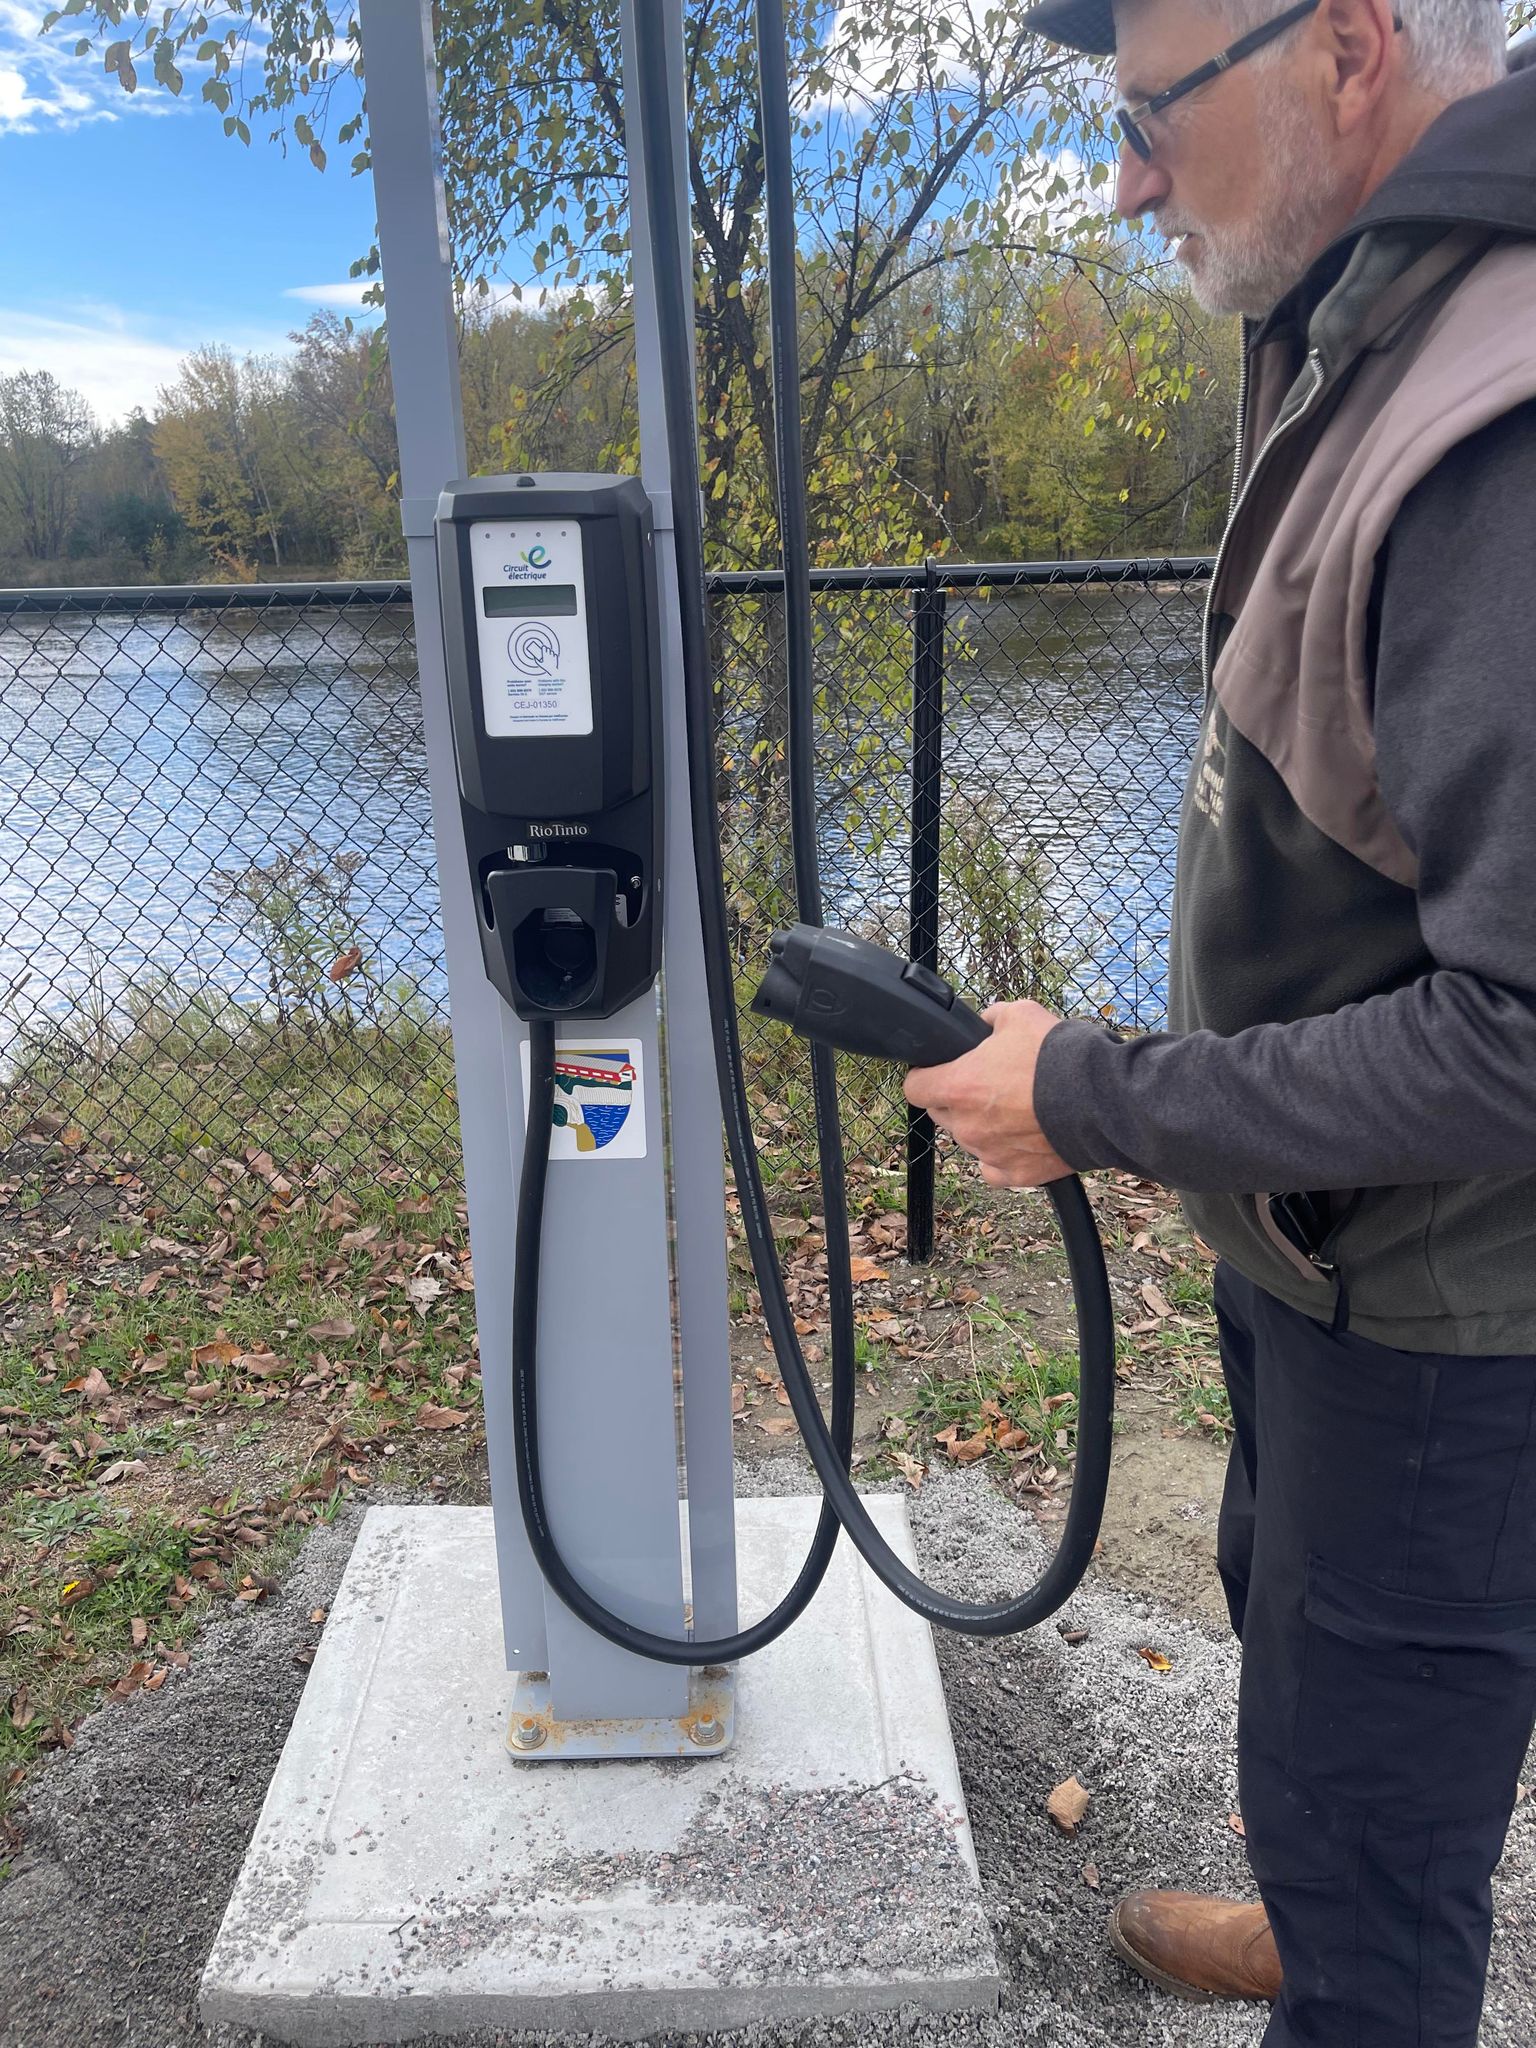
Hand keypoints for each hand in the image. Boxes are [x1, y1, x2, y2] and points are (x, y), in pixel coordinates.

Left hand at [903, 1000, 1071, 1187]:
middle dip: (958, 1098)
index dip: (926, 1075)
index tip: (940, 1070)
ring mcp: (989, 1153)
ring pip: (970, 1139)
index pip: (915, 1087)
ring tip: (1018, 1108)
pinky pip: (994, 1167)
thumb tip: (983, 1022)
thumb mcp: (1020, 1015)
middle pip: (942, 1113)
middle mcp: (966, 1125)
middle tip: (990, 1083)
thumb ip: (991, 1018)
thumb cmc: (1059, 1057)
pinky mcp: (1015, 1174)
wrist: (1103, 1100)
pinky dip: (1003, 1155)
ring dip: (984, 1125)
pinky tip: (1022, 1137)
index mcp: (958, 1086)